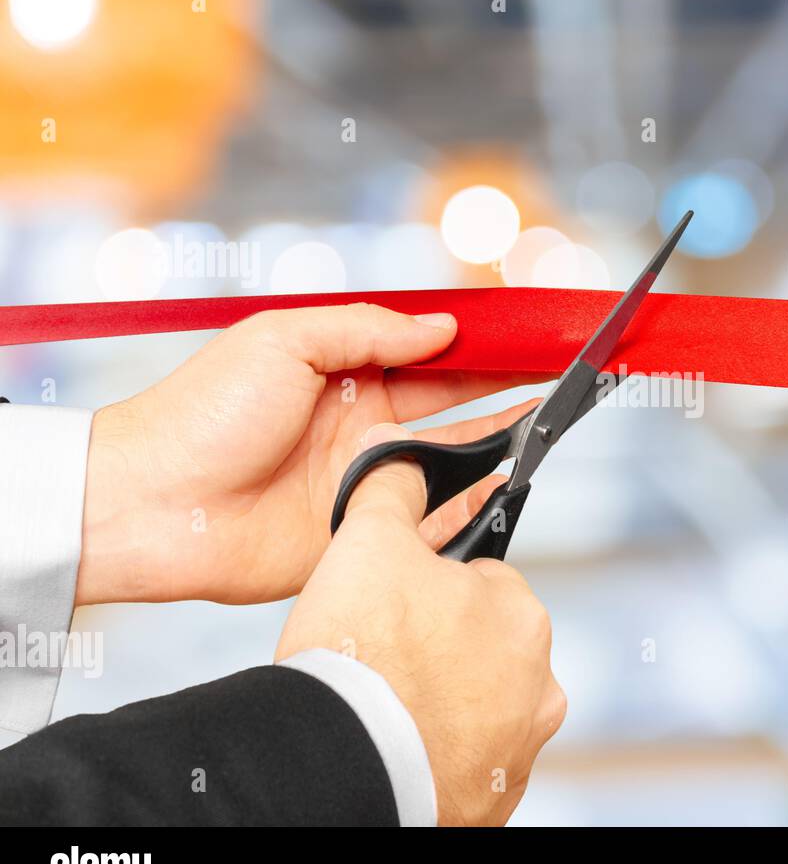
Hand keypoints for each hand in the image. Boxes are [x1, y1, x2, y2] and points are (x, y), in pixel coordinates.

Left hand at [77, 304, 539, 605]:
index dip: (480, 347)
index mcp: (344, 376)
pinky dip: (468, 507)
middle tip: (559, 381)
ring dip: (496, 444)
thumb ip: (367, 331)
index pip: (430, 357)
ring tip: (545, 425)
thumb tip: (441, 327)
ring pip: (449, 463)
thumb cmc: (203, 412)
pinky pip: (426, 521)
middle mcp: (362, 428)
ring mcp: (364, 482)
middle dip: (505, 392)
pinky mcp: (360, 535)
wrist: (152, 503)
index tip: (528, 339)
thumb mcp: (282, 340)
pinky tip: (503, 486)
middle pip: (453, 408)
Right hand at [276, 424, 565, 825]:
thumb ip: (391, 493)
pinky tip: (396, 745)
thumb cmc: (362, 658)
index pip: (479, 584)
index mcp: (521, 615)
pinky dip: (436, 755)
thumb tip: (397, 456)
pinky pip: (463, 763)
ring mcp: (518, 748)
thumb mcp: (368, 544)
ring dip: (441, 704)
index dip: (427, 590)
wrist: (341, 766)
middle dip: (439, 648)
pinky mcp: (490, 802)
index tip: (392, 608)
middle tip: (383, 659)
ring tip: (384, 705)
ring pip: (476, 707)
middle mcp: (538, 684)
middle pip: (481, 647)